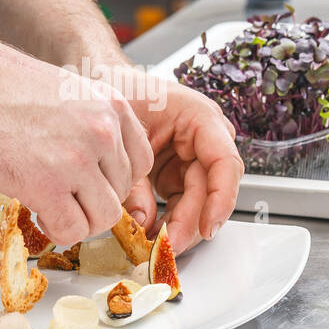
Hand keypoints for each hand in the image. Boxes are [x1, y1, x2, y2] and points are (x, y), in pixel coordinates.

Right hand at [0, 32, 153, 245]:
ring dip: (78, 221)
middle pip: (122, 193)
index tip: (91, 184)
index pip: (141, 162)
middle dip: (93, 202)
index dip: (114, 180)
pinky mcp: (48, 186)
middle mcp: (103, 131)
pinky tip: (37, 212)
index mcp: (111, 105)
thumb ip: (90, 126)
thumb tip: (99, 166)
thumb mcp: (66, 93)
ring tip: (51, 208)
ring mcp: (78, 160)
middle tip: (65, 198)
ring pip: (102, 218)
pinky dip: (56, 231)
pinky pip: (72, 230)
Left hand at [122, 77, 242, 253]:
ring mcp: (193, 157)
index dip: (221, 200)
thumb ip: (133, 182)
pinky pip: (181, 202)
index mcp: (200, 118)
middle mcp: (204, 139)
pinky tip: (151, 234)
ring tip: (154, 245)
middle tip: (167, 247)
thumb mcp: (122, 136)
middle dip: (191, 222)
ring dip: (179, 226)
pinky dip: (168, 220)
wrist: (103, 81)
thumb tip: (144, 222)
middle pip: (212, 189)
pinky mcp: (177, 172)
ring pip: (199, 201)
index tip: (207, 228)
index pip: (225, 163)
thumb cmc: (117, 92)